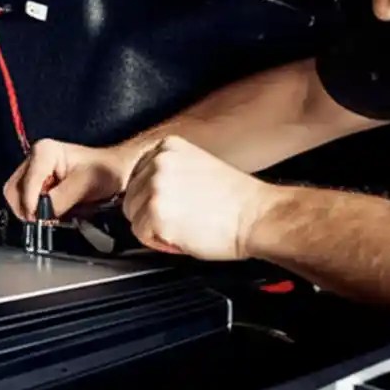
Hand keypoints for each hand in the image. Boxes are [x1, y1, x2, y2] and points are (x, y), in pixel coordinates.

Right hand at [4, 139, 136, 220]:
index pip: (26, 184)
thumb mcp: (84, 185)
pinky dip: (35, 209)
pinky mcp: (37, 181)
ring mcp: (33, 169)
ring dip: (30, 210)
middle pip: (13, 190)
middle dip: (26, 208)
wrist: (116, 169)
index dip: (31, 205)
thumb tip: (42, 215)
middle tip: (44, 221)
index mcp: (44, 151)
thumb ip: (60, 199)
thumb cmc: (105, 171)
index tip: (41, 221)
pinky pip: (26, 199)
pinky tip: (51, 211)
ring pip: (16, 196)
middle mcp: (33, 158)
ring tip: (51, 216)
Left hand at [123, 136, 276, 260]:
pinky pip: (141, 235)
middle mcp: (158, 162)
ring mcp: (155, 187)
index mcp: (168, 147)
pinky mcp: (156, 214)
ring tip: (184, 225)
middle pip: (131, 196)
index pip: (138, 175)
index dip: (153, 196)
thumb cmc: (237, 200)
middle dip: (150, 212)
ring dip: (153, 227)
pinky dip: (158, 241)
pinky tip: (183, 235)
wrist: (257, 216)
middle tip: (181, 218)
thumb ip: (169, 172)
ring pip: (133, 216)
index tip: (171, 204)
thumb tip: (148, 190)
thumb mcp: (198, 167)